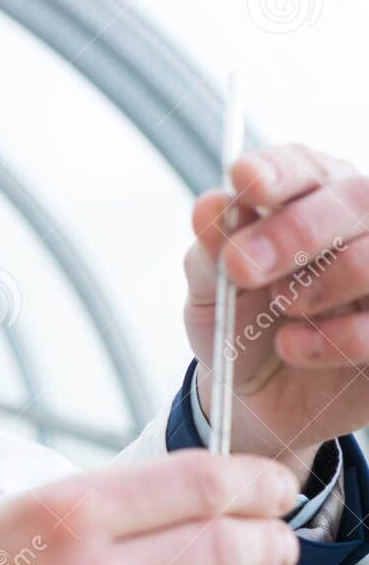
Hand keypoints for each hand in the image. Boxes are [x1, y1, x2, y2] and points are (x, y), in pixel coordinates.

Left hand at [185, 142, 368, 480]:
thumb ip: (210, 252)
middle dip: (296, 230)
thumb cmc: (238, 325)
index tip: (244, 180)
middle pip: (354, 200)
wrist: (254, 397)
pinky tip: (291, 348)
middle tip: (240, 265)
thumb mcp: (210, 291)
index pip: (303, 167)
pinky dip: (333, 339)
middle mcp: (354, 228)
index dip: (278, 170)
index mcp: (306, 199)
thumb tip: (209, 207)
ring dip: (320, 282)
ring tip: (280, 306)